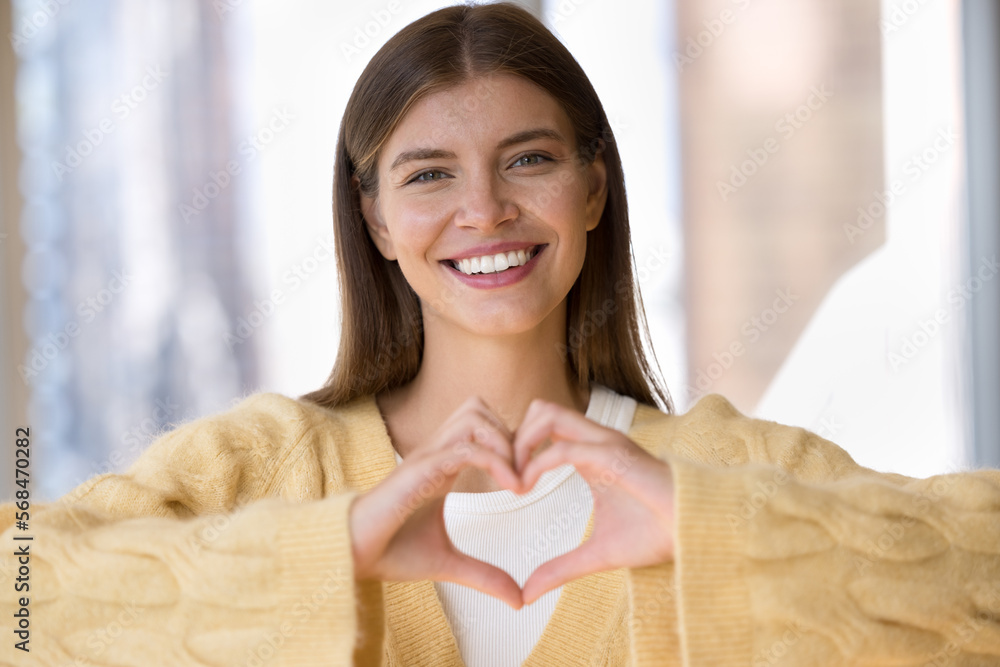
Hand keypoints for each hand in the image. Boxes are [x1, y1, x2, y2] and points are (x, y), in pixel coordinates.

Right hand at [348, 396, 525, 608]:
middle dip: (512, 434)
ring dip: (504, 443)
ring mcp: (427, 457)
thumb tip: (519, 600)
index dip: (511, 443)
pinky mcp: (419, 469)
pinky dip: (494, 461)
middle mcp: (436, 452)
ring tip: (518, 481)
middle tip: (527, 475)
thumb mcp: (449, 563)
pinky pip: (465, 448)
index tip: (530, 479)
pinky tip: (510, 490)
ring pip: (474, 416)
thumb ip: (485, 575)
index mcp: (443, 464)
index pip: (482, 425)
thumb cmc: (391, 551)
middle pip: (480, 408)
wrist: (351, 555)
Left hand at [512, 398, 674, 605]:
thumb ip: (560, 569)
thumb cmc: (656, 534)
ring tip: (514, 481)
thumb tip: (526, 594)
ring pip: (547, 414)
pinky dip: (537, 464)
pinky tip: (527, 488)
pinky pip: (565, 448)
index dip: (517, 447)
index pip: (543, 427)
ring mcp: (605, 443)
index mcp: (590, 454)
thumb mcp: (597, 555)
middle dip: (513, 437)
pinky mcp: (615, 456)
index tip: (505, 483)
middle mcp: (595, 440)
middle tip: (503, 476)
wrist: (698, 531)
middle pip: (540, 409)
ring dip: (521, 444)